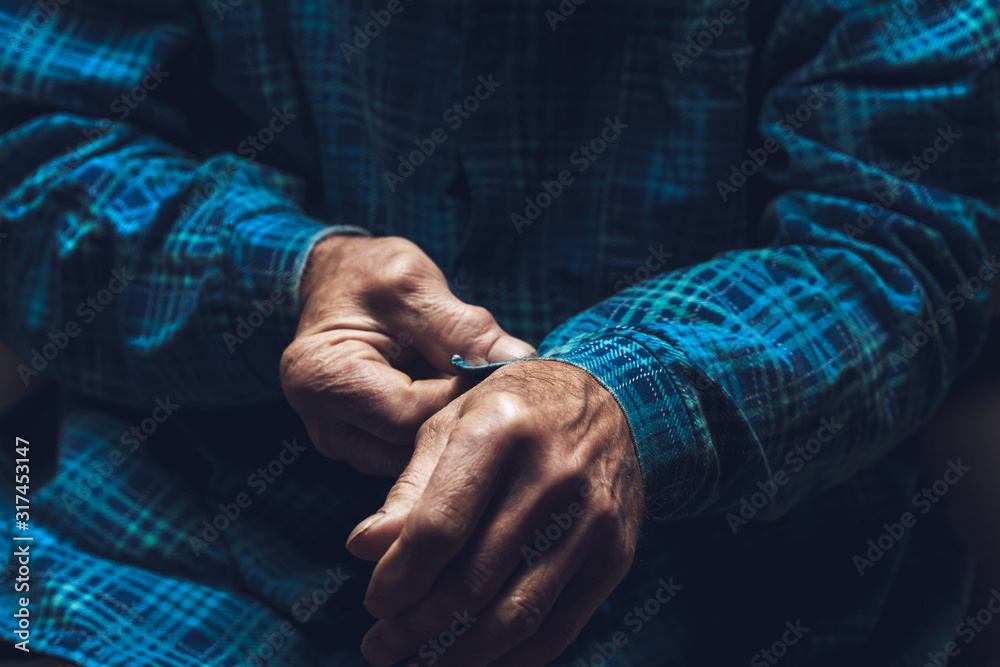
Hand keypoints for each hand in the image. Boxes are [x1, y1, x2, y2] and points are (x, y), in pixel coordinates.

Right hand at [280, 235, 535, 475]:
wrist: (338, 281)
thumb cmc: (368, 275)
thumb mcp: (414, 285)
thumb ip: (465, 328)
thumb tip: (520, 360)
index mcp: (323, 379)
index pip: (410, 416)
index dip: (459, 393)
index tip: (490, 367)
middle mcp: (326, 425)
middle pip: (413, 445)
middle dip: (458, 413)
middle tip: (490, 377)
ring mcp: (344, 444)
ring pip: (419, 457)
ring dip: (451, 424)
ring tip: (467, 381)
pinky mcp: (366, 449)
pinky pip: (415, 454)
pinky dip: (439, 429)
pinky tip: (453, 396)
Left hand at [347, 360, 644, 666]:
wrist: (614, 399)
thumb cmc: (515, 412)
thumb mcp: (454, 424)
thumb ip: (410, 489)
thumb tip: (362, 549)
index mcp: (500, 429)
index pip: (438, 527)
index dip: (398, 578)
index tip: (375, 602)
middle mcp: (552, 473)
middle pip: (473, 580)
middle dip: (417, 626)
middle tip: (382, 645)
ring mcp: (591, 517)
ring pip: (515, 614)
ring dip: (460, 654)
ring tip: (422, 662)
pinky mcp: (615, 551)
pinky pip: (558, 626)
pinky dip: (513, 657)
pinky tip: (476, 659)